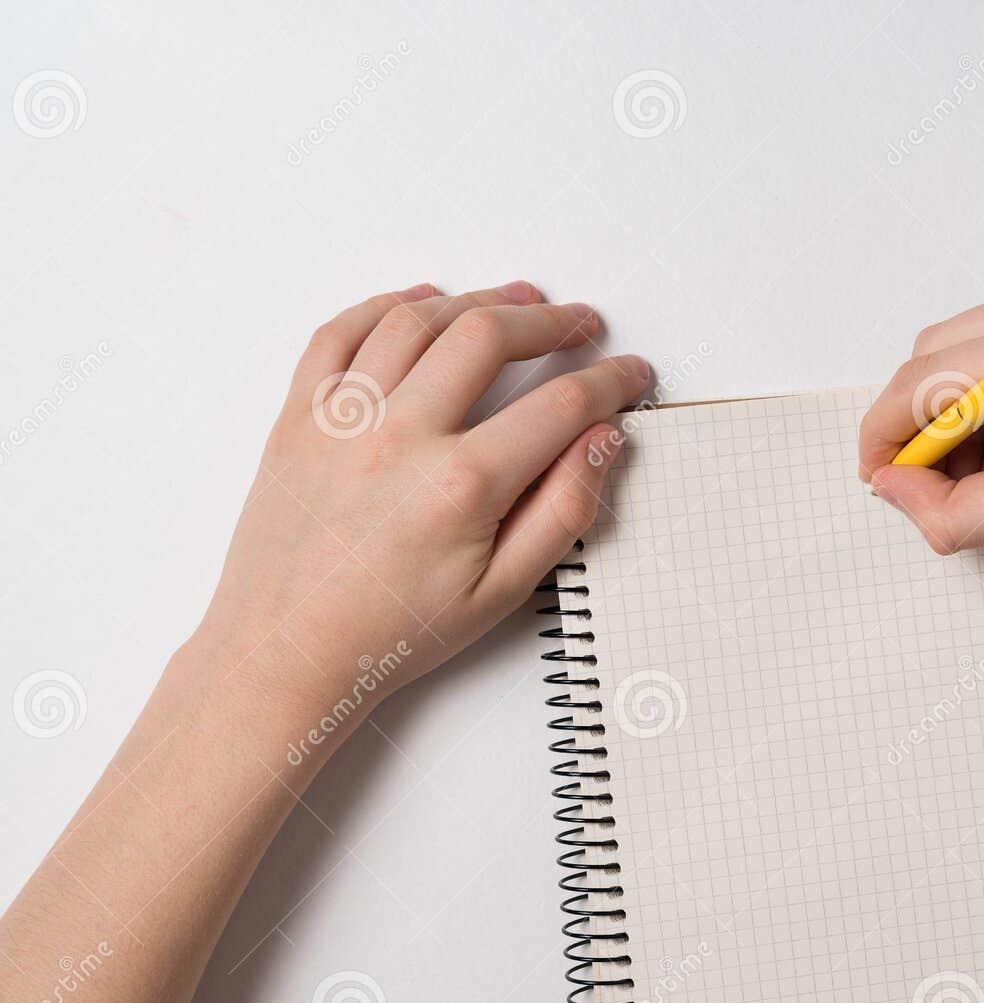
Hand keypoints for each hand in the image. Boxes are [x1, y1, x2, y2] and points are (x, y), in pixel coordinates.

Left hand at [194, 279, 649, 710]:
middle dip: (549, 321)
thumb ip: (563, 511)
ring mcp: (343, 420)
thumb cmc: (391, 632)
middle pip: (489, 336)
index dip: (609, 379)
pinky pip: (339, 333)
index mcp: (461, 486)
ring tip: (513, 301)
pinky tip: (420, 304)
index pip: (560, 404)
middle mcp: (400, 438)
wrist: (287, 652)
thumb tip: (601, 442)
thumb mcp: (503, 593)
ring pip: (417, 321)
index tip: (628, 373)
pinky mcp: (299, 418)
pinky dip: (384, 305)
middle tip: (578, 323)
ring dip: (475, 300)